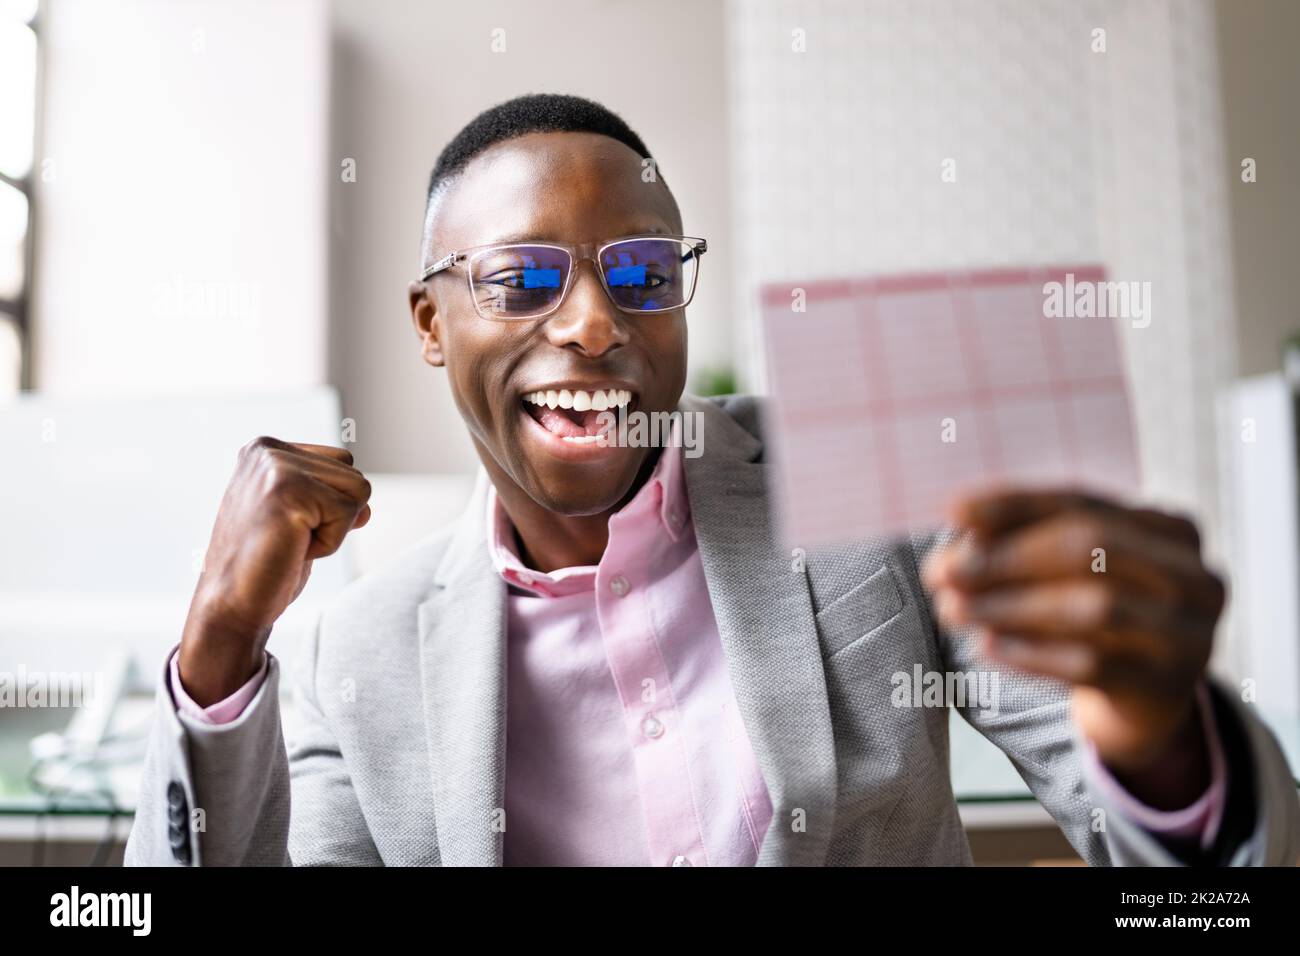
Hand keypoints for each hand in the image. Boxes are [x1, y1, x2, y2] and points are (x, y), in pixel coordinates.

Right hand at [178, 438, 371, 705]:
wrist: (229, 605)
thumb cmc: (265, 564)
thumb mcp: (299, 517)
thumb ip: (328, 495)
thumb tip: (366, 505)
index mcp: (265, 448)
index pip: (342, 462)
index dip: (330, 504)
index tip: (290, 526)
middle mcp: (267, 449)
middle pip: (355, 475)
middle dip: (335, 516)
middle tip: (290, 538)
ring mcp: (276, 467)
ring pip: (359, 491)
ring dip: (334, 529)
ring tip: (291, 542)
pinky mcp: (288, 491)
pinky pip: (350, 512)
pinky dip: (330, 542)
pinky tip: (293, 549)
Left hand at [922, 489, 1224, 808]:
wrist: (1148, 700)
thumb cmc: (1102, 614)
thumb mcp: (1077, 571)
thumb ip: (1029, 539)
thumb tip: (960, 517)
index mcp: (1171, 529)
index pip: (1081, 501)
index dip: (1013, 504)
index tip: (953, 511)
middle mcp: (1192, 575)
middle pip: (1090, 548)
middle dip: (1005, 557)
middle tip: (940, 572)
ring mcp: (1187, 633)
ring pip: (1090, 608)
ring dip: (1008, 607)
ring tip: (951, 610)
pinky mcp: (1166, 685)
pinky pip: (1090, 665)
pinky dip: (1031, 653)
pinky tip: (986, 646)